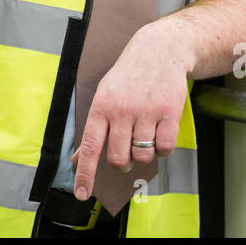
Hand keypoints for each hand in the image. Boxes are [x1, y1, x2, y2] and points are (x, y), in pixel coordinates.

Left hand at [71, 21, 190, 201]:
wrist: (159, 50)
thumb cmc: (128, 77)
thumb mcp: (104, 96)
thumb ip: (92, 130)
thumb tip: (76, 160)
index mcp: (102, 107)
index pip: (89, 146)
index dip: (85, 173)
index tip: (81, 193)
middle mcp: (122, 110)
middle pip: (119, 159)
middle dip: (123, 164)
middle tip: (127, 152)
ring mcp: (146, 111)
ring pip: (143, 156)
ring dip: (144, 154)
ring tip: (145, 135)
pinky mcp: (169, 112)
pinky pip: (165, 148)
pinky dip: (163, 149)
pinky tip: (160, 134)